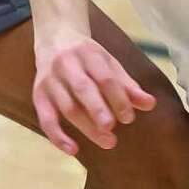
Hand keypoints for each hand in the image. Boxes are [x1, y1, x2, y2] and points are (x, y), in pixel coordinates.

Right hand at [32, 36, 155, 154]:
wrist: (55, 38)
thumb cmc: (87, 57)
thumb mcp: (109, 64)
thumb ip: (128, 86)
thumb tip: (150, 104)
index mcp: (88, 53)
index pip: (104, 77)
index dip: (117, 97)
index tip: (129, 117)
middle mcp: (66, 64)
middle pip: (82, 89)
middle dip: (98, 110)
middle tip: (112, 129)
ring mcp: (49, 80)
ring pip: (66, 106)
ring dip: (86, 127)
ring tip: (108, 141)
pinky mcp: (38, 94)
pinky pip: (45, 119)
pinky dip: (57, 136)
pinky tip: (73, 150)